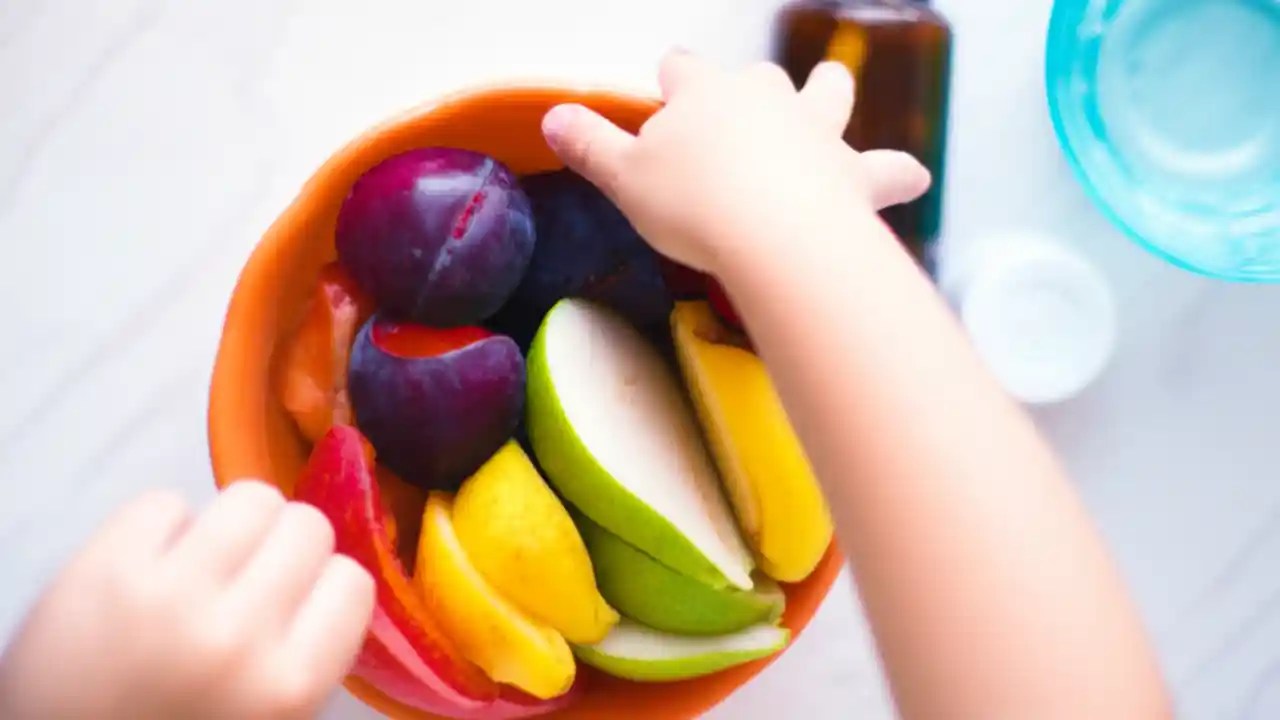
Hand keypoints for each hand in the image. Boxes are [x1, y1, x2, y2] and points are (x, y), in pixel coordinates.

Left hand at [0, 481, 374, 719]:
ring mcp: (170, 594)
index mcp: (289, 685)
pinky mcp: (104, 566)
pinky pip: (165, 501)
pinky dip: (158, 528)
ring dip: (231, 526)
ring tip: (200, 564)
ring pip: (250, 497)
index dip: (320, 586)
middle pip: (306, 526)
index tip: (294, 602)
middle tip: (245, 580)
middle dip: (280, 548)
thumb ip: (303, 652)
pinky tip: (144, 569)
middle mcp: (238, 634)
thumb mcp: (269, 716)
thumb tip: (326, 570)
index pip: (351, 581)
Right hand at [540, 50, 930, 274]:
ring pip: (828, 95)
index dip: (673, 79)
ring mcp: (815, 132)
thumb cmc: (694, 205)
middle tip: (743, 102)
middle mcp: (765, 100)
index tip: (667, 87)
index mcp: (705, 95)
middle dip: (748, 86)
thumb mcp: (623, 179)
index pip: (683, 69)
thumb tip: (553, 117)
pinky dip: (899, 173)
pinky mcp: (854, 173)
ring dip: (829, 90)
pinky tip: (916, 177)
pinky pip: (886, 167)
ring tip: (832, 82)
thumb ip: (589, 146)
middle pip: (757, 76)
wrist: (774, 235)